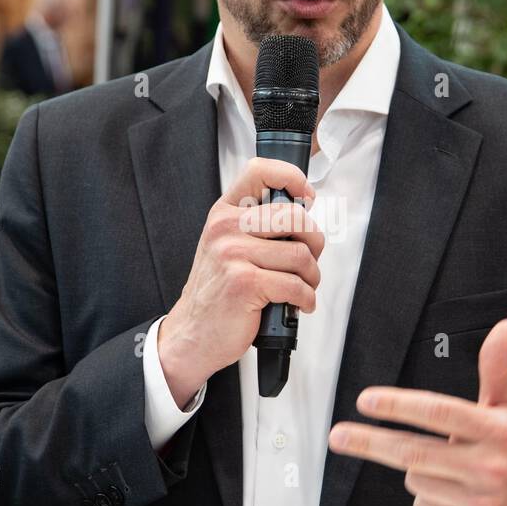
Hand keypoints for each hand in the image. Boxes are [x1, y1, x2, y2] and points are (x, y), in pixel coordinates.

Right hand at [158, 156, 324, 406]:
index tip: (306, 197)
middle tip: (309, 261)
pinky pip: (296, 285)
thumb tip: (304, 211)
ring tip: (303, 287)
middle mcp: (226, 227)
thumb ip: (255, 225)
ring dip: (311, 277)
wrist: (192, 334)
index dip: (292, 178)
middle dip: (314, 243)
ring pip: (301, 254)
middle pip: (295, 216)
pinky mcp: (244, 283)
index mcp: (223, 213)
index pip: (259, 171)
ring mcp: (233, 254)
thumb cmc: (217, 292)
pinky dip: (305, 299)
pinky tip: (298, 305)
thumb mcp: (226, 246)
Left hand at [327, 319, 506, 505]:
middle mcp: (488, 467)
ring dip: (419, 471)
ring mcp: (479, 503)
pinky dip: (429, 500)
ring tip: (448, 469)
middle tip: (338, 435)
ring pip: (416, 480)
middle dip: (369, 442)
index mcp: (496, 431)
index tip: (366, 400)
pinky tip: (455, 496)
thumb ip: (498, 367)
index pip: (440, 412)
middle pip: (414, 452)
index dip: (399, 405)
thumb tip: (506, 326)